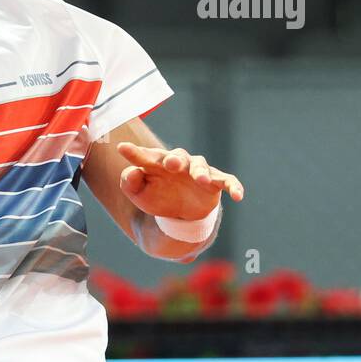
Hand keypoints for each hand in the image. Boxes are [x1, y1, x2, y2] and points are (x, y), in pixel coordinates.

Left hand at [115, 143, 244, 219]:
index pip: (144, 156)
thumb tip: (130, 171)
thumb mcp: (139, 194)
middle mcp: (178, 163)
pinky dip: (234, 186)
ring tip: (201, 179)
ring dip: (201, 172)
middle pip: (178, 156)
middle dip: (175, 159)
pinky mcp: (216, 182)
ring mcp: (198, 172)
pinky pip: (227, 181)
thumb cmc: (156, 196)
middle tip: (172, 163)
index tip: (121, 148)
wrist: (180, 213)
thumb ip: (130, 183)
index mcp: (156, 164)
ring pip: (201, 166)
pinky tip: (238, 196)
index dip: (134, 153)